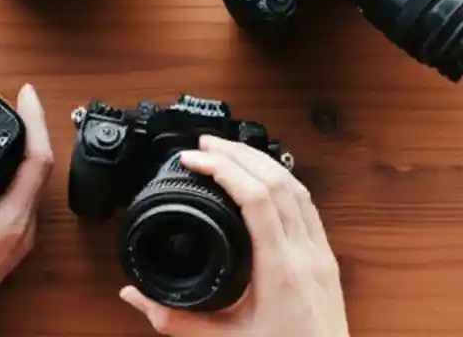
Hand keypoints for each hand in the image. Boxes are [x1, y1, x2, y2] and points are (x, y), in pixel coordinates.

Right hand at [0, 84, 53, 336]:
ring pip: (31, 184)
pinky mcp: (6, 244)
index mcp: (10, 221)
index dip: (36, 120)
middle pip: (40, 169)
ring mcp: (16, 239)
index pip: (38, 159)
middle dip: (31, 130)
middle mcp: (21, 230)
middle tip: (17, 102)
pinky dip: (13, 172)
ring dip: (24, 151)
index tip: (27, 94)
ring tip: (10, 122)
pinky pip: (20, 198)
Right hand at [120, 136, 348, 336]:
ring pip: (297, 186)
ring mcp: (320, 253)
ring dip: (262, 161)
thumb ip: (176, 320)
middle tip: (204, 143)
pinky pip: (307, 204)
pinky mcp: (326, 259)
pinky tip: (263, 179)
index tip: (195, 159)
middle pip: (277, 180)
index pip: (256, 198)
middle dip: (238, 153)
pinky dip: (281, 181)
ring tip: (229, 151)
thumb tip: (136, 298)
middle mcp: (306, 254)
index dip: (223, 168)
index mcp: (280, 270)